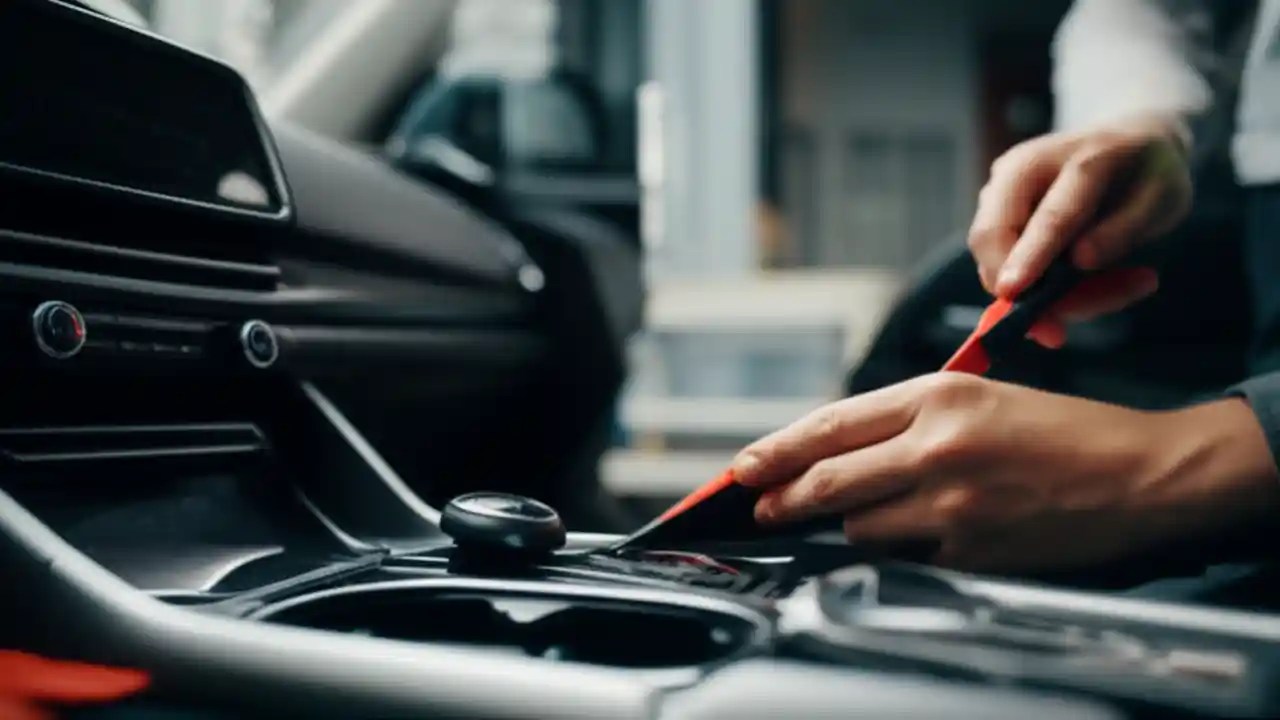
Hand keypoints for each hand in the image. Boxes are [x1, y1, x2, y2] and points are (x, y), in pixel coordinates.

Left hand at [732, 374, 1279, 572]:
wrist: (1142, 476)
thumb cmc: (1067, 433)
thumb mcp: (983, 398)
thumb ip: (909, 422)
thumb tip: (841, 453)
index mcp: (939, 395)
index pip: (831, 424)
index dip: (778, 449)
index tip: (744, 466)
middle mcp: (937, 446)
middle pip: (828, 481)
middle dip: (784, 499)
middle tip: (762, 509)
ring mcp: (951, 503)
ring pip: (859, 526)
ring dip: (849, 527)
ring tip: (869, 518)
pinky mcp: (970, 551)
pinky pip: (903, 558)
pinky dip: (896, 552)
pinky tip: (917, 539)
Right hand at [969, 115, 1191, 346]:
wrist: (1129, 143)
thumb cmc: (1151, 175)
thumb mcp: (1163, 199)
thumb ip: (1124, 231)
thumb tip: (1081, 262)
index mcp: (1080, 158)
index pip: (1050, 216)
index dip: (1030, 258)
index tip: (1013, 294)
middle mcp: (1024, 167)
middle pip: (991, 234)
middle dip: (1012, 287)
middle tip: (1053, 333)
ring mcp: (1002, 187)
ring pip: (992, 257)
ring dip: (1035, 294)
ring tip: (1109, 293)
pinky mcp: (995, 210)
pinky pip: (1002, 262)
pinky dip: (1037, 288)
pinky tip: (1090, 286)